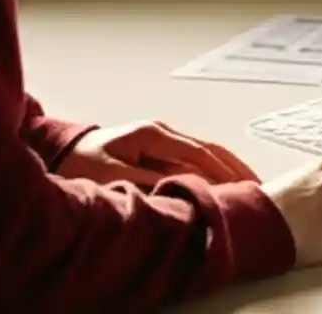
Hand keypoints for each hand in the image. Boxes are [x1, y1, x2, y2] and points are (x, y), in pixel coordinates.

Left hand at [56, 120, 259, 187]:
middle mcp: (163, 133)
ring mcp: (163, 139)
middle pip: (210, 149)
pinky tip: (228, 182)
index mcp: (154, 135)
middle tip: (260, 187)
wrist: (61, 152)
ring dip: (229, 168)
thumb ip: (147, 182)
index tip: (244, 188)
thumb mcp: (110, 175)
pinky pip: (193, 159)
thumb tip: (183, 189)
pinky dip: (214, 170)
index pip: (199, 153)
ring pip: (205, 153)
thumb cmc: (81, 165)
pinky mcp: (160, 150)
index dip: (223, 171)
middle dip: (236, 168)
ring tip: (252, 184)